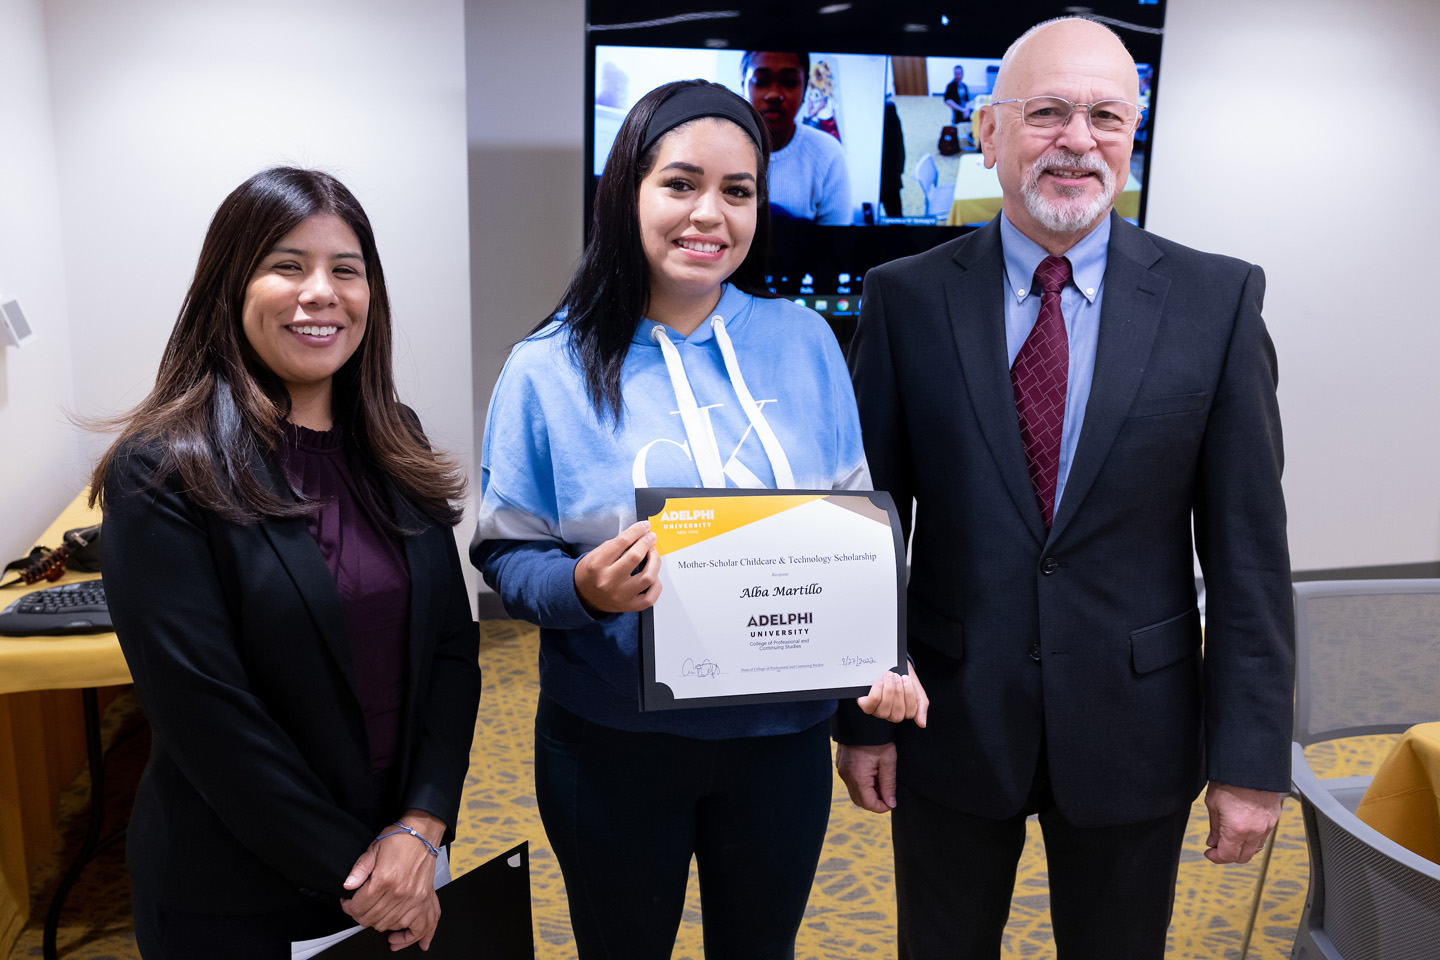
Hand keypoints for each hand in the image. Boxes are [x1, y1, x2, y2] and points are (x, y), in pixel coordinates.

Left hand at [343, 810, 444, 949]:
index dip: (348, 907)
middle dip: (360, 916)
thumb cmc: (399, 839)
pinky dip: (409, 937)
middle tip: (359, 909)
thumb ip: (359, 869)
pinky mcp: (424, 900)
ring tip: (374, 916)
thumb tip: (347, 885)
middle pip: (371, 920)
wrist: (422, 832)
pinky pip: (419, 927)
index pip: (359, 907)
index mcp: (384, 880)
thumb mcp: (373, 849)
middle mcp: (400, 893)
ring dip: (378, 924)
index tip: (348, 903)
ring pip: (389, 925)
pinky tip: (399, 939)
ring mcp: (414, 899)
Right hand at [574, 521, 661, 614]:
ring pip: (647, 577)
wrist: (582, 596)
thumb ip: (617, 544)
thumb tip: (640, 535)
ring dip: (655, 562)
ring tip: (653, 555)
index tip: (645, 526)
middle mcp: (608, 580)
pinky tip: (653, 577)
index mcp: (597, 564)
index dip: (637, 530)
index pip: (622, 541)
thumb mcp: (597, 553)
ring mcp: (619, 595)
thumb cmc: (591, 572)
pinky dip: (656, 586)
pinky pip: (650, 598)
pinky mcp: (628, 606)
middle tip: (651, 538)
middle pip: (635, 557)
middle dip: (647, 543)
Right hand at [836, 742, 897, 812]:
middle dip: (875, 802)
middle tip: (888, 794)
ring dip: (868, 793)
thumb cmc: (877, 739)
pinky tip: (872, 774)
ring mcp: (841, 770)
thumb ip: (889, 785)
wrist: (861, 720)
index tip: (892, 802)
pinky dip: (861, 784)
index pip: (869, 804)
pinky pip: (850, 781)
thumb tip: (891, 803)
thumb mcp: (888, 761)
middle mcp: (846, 775)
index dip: (882, 807)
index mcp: (858, 777)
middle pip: (860, 801)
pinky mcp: (841, 764)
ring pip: (855, 792)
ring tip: (881, 782)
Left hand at [857, 664, 927, 726]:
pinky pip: (870, 706)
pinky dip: (875, 694)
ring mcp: (877, 710)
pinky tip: (879, 683)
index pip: (910, 713)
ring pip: (884, 711)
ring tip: (889, 676)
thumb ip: (921, 705)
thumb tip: (922, 724)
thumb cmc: (903, 677)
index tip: (906, 678)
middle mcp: (890, 713)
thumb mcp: (916, 689)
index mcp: (903, 711)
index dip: (909, 695)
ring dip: (888, 692)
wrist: (890, 662)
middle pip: (897, 714)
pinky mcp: (866, 704)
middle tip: (896, 676)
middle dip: (898, 692)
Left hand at [1203, 781, 1283, 863]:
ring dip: (1242, 848)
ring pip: (1255, 848)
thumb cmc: (1230, 780)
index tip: (1209, 853)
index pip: (1228, 856)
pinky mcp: (1274, 818)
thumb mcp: (1213, 804)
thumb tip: (1213, 842)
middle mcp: (1255, 831)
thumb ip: (1214, 828)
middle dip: (1228, 855)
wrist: (1250, 764)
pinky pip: (1264, 836)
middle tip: (1217, 847)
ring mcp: (1267, 825)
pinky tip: (1243, 829)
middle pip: (1243, 857)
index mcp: (1237, 829)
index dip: (1216, 857)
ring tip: (1229, 837)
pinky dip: (1252, 838)